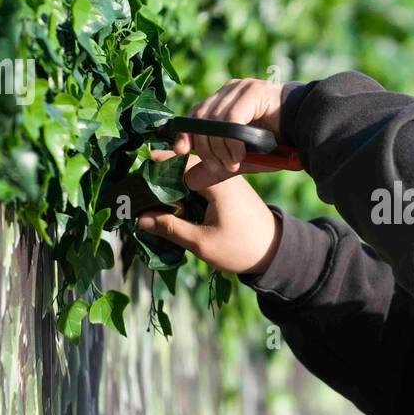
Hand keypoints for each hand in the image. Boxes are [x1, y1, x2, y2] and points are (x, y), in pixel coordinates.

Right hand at [136, 150, 281, 274]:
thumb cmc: (240, 248)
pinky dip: (185, 194)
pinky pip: (201, 186)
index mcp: (217, 182)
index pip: (181, 161)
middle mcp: (222, 176)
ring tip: (151, 201)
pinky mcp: (228, 193)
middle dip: (161, 178)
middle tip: (139, 192)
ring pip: (192, 177)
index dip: (157, 166)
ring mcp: (226, 183)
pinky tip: (172, 208)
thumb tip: (140, 218)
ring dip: (173, 187)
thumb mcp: (202, 243)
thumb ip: (170, 228)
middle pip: (184, 167)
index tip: (137, 175)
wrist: (276, 253)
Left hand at [172, 77, 285, 184]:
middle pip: (201, 119)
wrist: (308, 127)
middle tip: (218, 168)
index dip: (185, 134)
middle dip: (205, 148)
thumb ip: (217, 167)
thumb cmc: (277, 141)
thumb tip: (189, 180)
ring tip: (233, 165)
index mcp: (223, 100)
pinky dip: (232, 141)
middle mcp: (229, 90)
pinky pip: (232, 119)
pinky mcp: (253, 91)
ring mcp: (241, 88)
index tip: (180, 152)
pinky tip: (240, 155)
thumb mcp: (240, 158)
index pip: (194, 115)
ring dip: (220, 148)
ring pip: (215, 120)